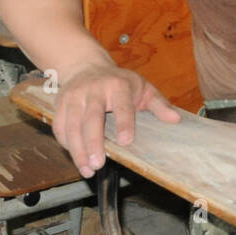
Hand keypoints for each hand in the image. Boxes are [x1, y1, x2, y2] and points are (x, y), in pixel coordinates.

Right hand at [51, 61, 179, 176]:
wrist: (85, 65)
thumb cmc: (118, 81)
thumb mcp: (143, 87)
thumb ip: (159, 105)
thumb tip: (175, 119)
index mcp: (117, 85)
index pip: (122, 104)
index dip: (124, 122)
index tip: (126, 142)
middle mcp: (93, 89)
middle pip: (91, 117)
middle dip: (93, 142)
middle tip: (98, 164)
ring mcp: (74, 96)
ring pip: (71, 125)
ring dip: (77, 149)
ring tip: (87, 169)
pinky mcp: (59, 104)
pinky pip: (59, 127)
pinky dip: (66, 144)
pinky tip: (76, 158)